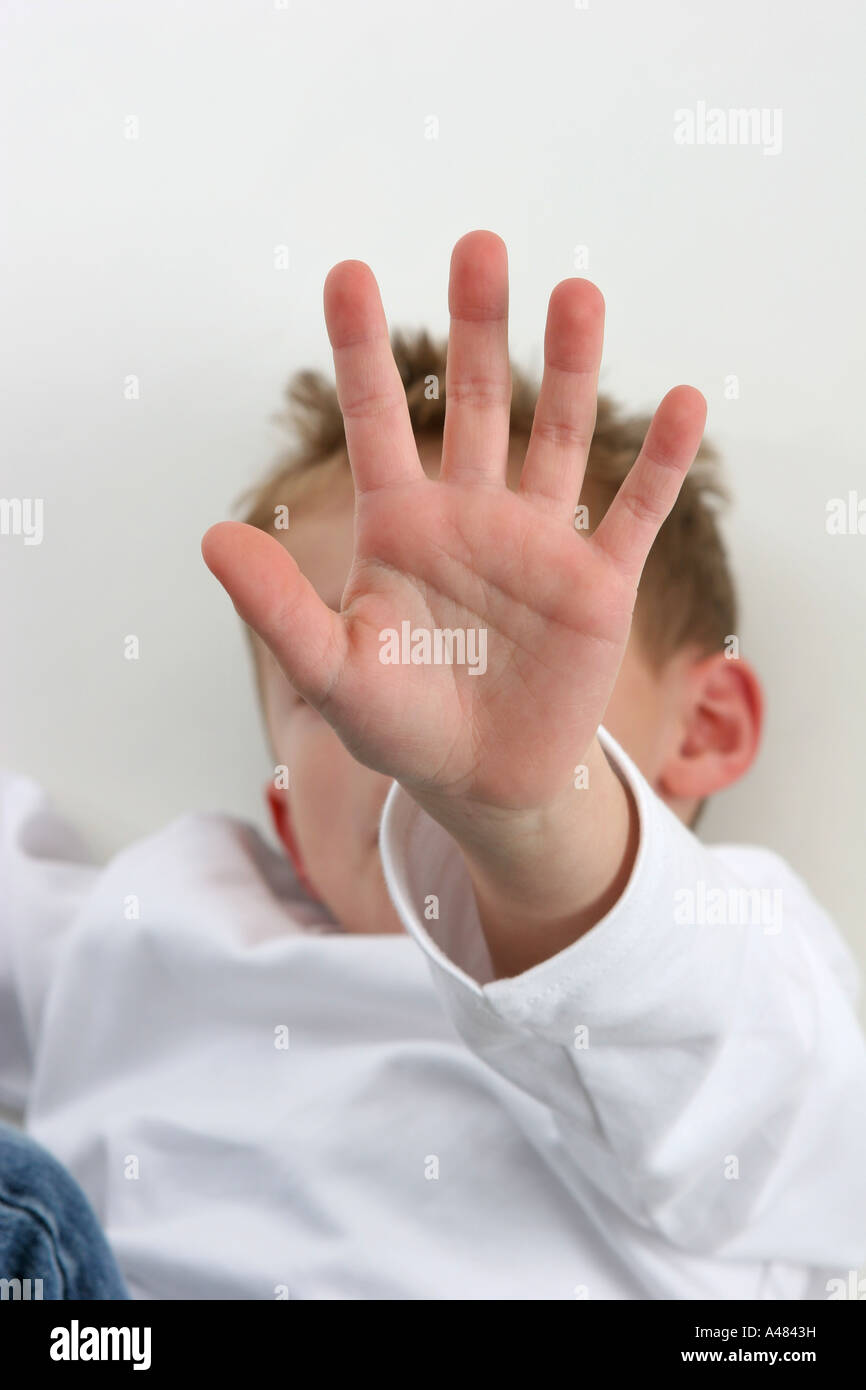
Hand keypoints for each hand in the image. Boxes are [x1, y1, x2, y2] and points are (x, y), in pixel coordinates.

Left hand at [203, 232, 705, 821]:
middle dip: (477, 327)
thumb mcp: (331, 672)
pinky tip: (684, 402)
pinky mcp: (598, 585)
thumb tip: (211, 538)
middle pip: (473, 403)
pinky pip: (635, 513)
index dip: (360, 349)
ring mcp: (538, 544)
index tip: (348, 272)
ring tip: (578, 293)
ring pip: (558, 438)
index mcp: (398, 525)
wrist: (482, 782)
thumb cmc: (398, 725)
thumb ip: (280, 609)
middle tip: (478, 245)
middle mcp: (469, 515)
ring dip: (570, 369)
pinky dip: (660, 463)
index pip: (374, 419)